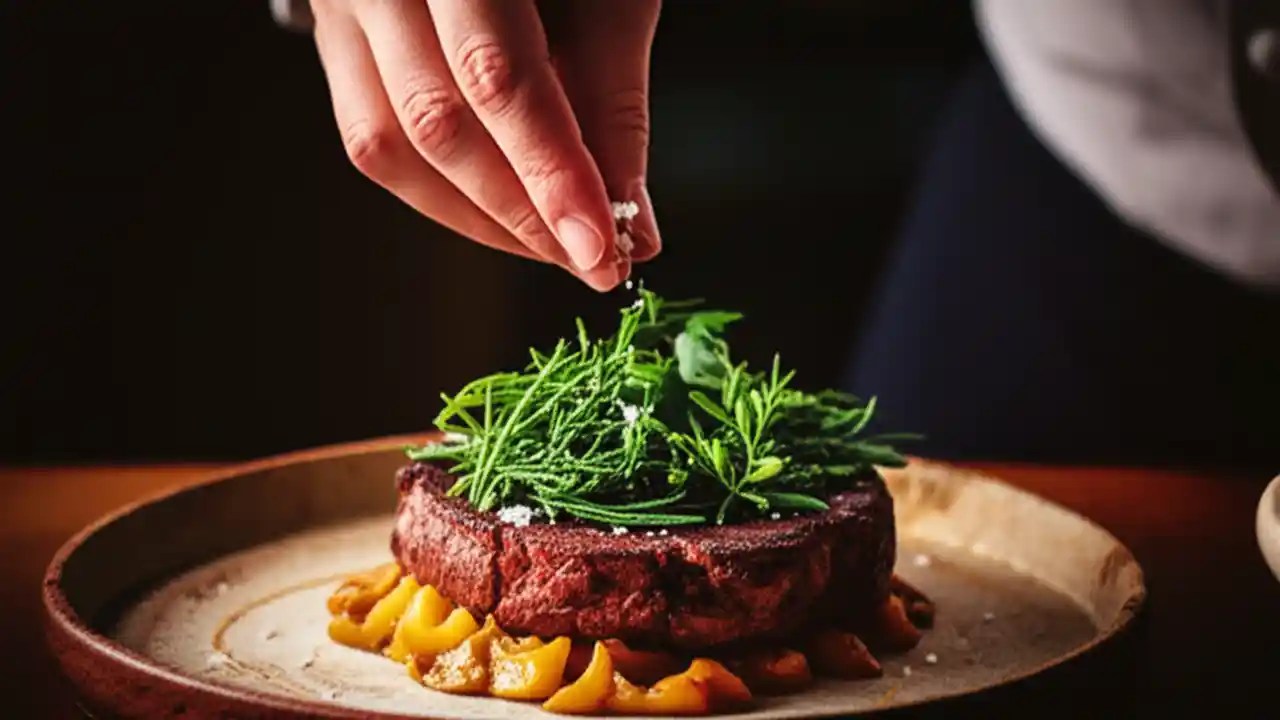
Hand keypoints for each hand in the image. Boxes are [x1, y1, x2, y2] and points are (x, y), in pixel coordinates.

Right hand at [309, 0, 662, 291]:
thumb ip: (612, 95)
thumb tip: (634, 221)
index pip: (496, 75)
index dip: (552, 175)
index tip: (604, 250)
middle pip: (435, 122)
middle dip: (523, 213)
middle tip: (595, 262)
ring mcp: (341, 2)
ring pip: (389, 146)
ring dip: (480, 217)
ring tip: (556, 246)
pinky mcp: (335, 34)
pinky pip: (372, 137)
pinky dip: (443, 191)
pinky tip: (503, 213)